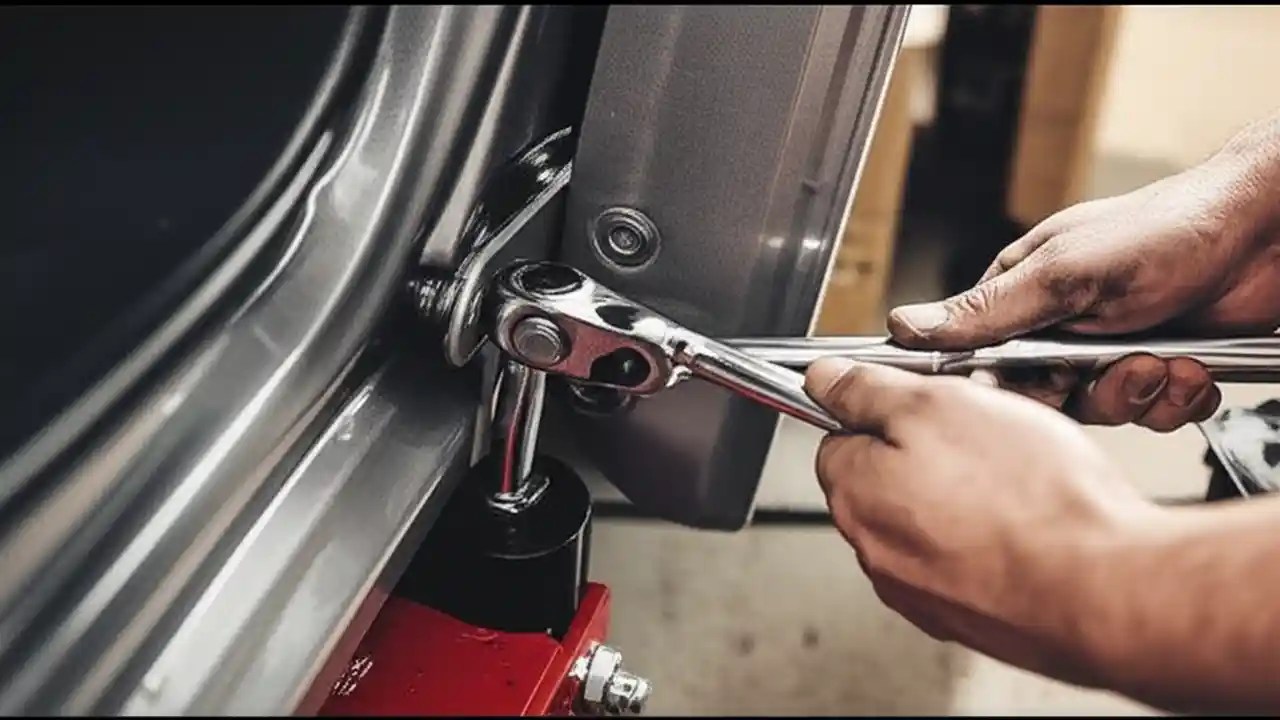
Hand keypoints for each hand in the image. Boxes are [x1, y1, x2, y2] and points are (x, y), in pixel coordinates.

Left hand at [803, 357, 1163, 688]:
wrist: (1102, 589)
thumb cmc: (1029, 498)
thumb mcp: (937, 403)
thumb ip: (866, 390)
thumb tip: (822, 380)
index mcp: (853, 491)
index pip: (839, 436)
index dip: (887, 410)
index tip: (927, 402)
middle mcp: (874, 549)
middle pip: (885, 479)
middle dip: (928, 452)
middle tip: (984, 435)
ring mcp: (918, 591)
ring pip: (928, 519)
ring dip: (962, 495)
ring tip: (1017, 481)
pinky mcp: (965, 616)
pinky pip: (967, 560)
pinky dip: (991, 540)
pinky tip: (1030, 525)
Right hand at [887, 131, 1279, 430]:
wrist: (1270, 235)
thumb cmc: (1171, 229)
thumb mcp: (1065, 273)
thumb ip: (988, 309)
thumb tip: (907, 325)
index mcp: (1023, 294)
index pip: (980, 360)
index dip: (1006, 386)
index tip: (1041, 385)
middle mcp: (1061, 323)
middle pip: (1042, 397)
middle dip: (1089, 391)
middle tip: (1121, 367)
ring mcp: (1110, 346)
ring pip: (1098, 410)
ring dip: (1140, 394)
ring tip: (1167, 362)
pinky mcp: (1156, 367)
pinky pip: (1149, 414)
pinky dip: (1177, 399)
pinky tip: (1192, 369)